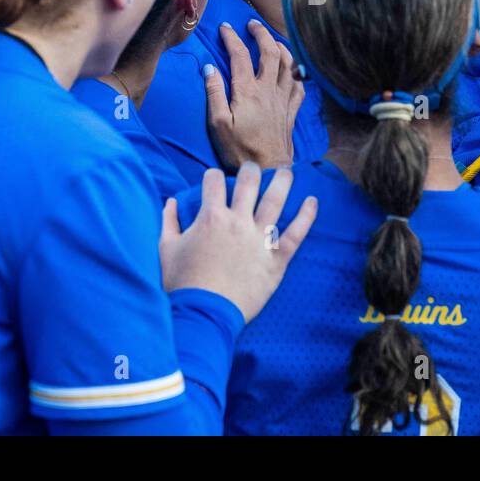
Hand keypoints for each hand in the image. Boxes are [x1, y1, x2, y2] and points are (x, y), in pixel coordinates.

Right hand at [160, 163, 316, 322]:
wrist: (204, 313)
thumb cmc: (183, 283)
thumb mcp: (167, 249)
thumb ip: (168, 222)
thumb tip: (170, 202)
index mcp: (211, 217)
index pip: (214, 182)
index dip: (212, 176)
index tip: (213, 180)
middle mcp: (238, 222)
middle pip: (249, 183)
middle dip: (250, 170)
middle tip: (253, 168)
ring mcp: (259, 239)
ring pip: (275, 200)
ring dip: (283, 181)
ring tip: (287, 171)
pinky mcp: (276, 259)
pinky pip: (296, 233)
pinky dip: (307, 216)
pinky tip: (313, 201)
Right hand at [205, 20, 304, 170]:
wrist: (268, 169)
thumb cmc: (239, 150)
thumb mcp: (218, 124)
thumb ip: (214, 93)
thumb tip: (209, 68)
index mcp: (247, 91)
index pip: (240, 55)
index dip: (231, 38)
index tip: (224, 28)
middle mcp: (268, 90)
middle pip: (270, 52)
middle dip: (261, 34)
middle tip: (252, 24)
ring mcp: (283, 100)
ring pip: (289, 65)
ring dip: (282, 48)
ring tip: (273, 41)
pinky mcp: (291, 112)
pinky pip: (299, 86)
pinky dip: (297, 74)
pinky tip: (292, 71)